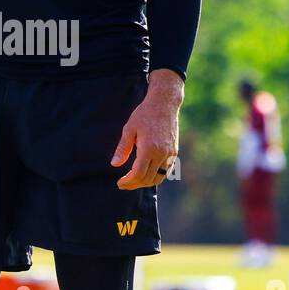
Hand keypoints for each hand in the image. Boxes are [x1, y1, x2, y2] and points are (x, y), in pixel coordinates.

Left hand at [111, 70, 181, 189]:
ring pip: (159, 177)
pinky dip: (156, 176)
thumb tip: (114, 164)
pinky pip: (166, 171)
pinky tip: (147, 174)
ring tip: (134, 182)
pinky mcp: (174, 152)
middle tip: (123, 184)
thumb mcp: (129, 129)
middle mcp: (161, 154)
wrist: (164, 104)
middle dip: (134, 184)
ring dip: (145, 183)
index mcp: (148, 148)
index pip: (138, 173)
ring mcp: (170, 154)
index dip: (128, 181)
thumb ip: (122, 148)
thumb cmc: (144, 114)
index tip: (119, 183)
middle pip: (148, 178)